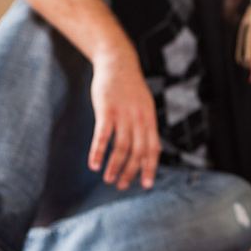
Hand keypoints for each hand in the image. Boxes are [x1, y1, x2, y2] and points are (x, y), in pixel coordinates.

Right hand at [87, 51, 160, 189]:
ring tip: (108, 179)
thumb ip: (149, 129)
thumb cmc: (131, 89)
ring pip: (121, 147)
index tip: (146, 185)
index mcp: (150, 120)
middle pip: (137, 152)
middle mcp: (140, 120)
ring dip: (115, 166)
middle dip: (131, 172)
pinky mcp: (107, 110)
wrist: (118, 63)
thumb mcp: (146, 108)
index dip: (150, 168)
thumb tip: (157, 151)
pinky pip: (102, 136)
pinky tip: (93, 165)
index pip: (153, 149)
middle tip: (122, 186)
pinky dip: (98, 152)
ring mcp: (123, 115)